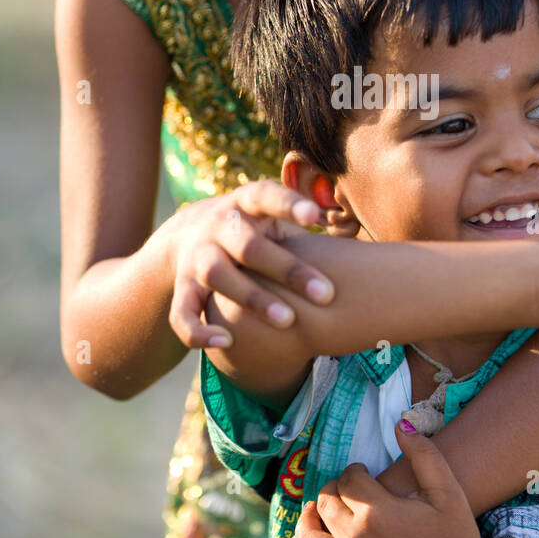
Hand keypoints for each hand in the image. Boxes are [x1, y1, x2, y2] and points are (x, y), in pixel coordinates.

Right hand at [167, 179, 334, 347]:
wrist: (187, 236)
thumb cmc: (254, 229)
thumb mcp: (274, 218)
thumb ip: (308, 221)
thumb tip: (357, 224)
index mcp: (246, 203)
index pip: (266, 195)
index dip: (290, 205)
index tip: (318, 217)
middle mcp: (218, 226)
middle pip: (249, 245)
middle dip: (288, 270)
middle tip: (327, 295)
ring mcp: (196, 257)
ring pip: (218, 276)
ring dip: (253, 298)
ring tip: (289, 321)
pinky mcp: (181, 287)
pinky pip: (181, 312)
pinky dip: (198, 329)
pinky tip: (226, 342)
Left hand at [289, 427, 485, 537]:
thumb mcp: (447, 491)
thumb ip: (424, 454)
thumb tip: (401, 423)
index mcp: (377, 509)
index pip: (348, 479)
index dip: (354, 471)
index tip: (363, 475)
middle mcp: (355, 537)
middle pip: (325, 503)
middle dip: (333, 491)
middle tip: (345, 492)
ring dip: (308, 523)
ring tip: (317, 516)